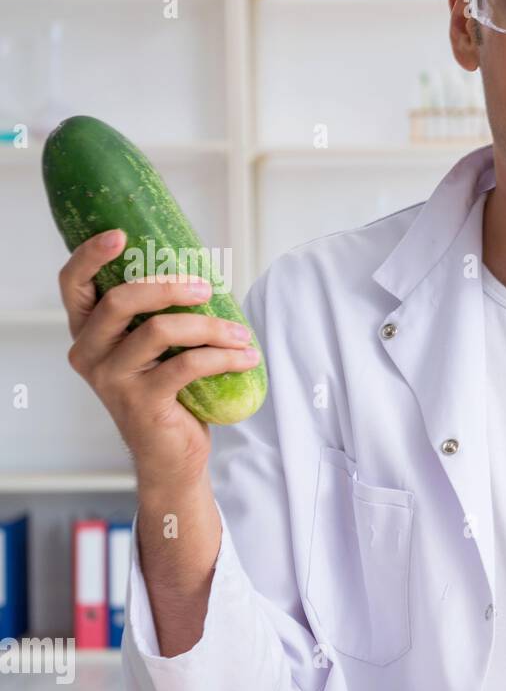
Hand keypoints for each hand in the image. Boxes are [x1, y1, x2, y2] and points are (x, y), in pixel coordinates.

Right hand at [60, 228, 260, 488]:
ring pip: (159, 331)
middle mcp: (89, 353)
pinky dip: (223, 357)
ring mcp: (112, 379)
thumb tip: (202, 274)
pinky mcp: (141, 402)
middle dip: (169, 286)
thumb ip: (157, 315)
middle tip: (207, 288)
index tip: (120, 234)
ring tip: (243, 335)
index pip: (73, 285)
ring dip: (210, 327)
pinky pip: (187, 365)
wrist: (171, 455)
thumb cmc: (168, 394)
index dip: (90, 256)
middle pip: (121, 300)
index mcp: (87, 333)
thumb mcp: (155, 350)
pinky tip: (246, 358)